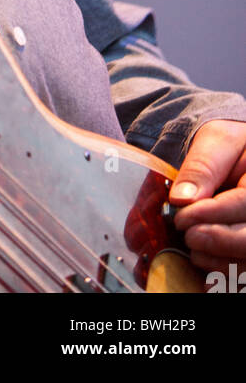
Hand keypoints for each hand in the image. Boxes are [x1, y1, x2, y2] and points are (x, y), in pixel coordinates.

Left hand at [169, 119, 245, 279]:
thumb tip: (182, 198)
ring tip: (195, 252)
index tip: (181, 217)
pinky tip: (207, 276)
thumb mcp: (217, 142)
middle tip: (188, 236)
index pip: (244, 204)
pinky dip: (226, 277)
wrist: (240, 156)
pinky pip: (245, 272)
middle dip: (217, 241)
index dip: (211, 215)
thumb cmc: (231, 146)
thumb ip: (202, 167)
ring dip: (220, 263)